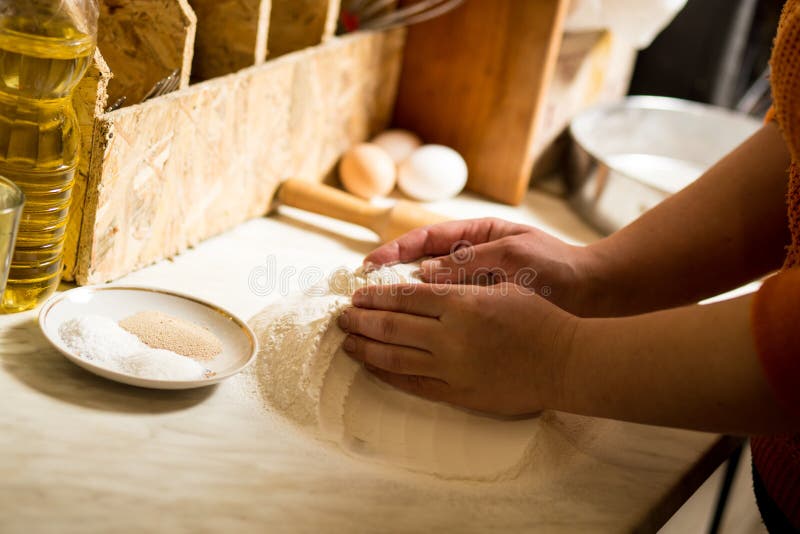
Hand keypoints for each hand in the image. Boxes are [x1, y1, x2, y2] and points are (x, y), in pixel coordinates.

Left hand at [337, 282, 575, 415]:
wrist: (567, 362)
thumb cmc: (540, 317)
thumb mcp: (502, 284)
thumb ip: (460, 281)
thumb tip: (420, 280)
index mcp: (462, 303)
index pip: (404, 297)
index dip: (376, 296)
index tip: (358, 294)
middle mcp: (451, 336)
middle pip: (392, 325)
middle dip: (362, 320)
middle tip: (343, 316)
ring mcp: (453, 369)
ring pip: (395, 357)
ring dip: (367, 347)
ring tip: (348, 341)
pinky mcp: (459, 394)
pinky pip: (413, 385)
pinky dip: (388, 374)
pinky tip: (373, 366)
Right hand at [364, 218, 600, 315]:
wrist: (595, 294)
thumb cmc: (557, 267)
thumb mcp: (511, 258)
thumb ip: (468, 263)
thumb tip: (424, 274)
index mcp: (477, 235)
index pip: (426, 239)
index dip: (395, 251)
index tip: (369, 266)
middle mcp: (472, 257)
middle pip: (421, 264)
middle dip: (391, 278)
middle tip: (364, 296)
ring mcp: (477, 283)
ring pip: (432, 291)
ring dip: (406, 301)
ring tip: (380, 316)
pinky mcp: (484, 308)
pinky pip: (449, 311)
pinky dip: (431, 319)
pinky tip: (415, 333)